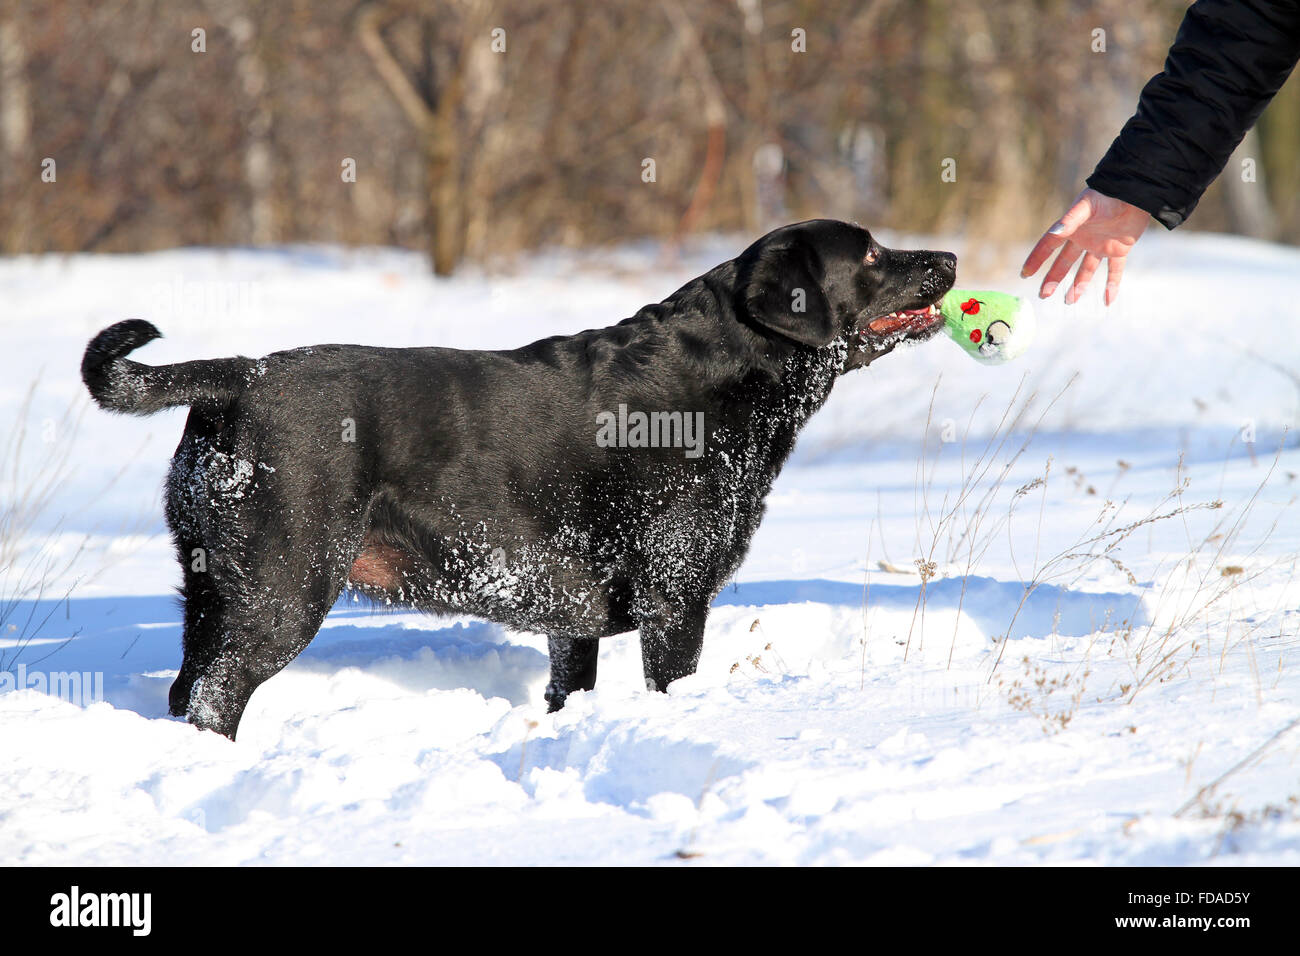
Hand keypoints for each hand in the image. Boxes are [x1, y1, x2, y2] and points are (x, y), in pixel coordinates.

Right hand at [1020, 188, 1150, 304]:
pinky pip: (1115, 270)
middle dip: (1053, 278)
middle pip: (1064, 262)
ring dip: (1078, 285)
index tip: (1025, 273)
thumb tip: (1053, 234)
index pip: (1049, 245)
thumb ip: (1070, 220)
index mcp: (1071, 228)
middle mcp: (1083, 238)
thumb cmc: (1108, 195)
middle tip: (1044, 295)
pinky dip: (1112, 285)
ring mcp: (1101, 245)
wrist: (1136, 191)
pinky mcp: (1119, 249)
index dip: (1036, 259)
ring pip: (1086, 269)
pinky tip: (1108, 301)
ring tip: (1069, 301)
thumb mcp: (1086, 206)